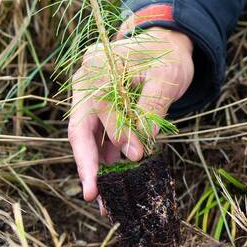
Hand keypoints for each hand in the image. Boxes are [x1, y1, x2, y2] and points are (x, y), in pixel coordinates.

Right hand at [68, 28, 193, 201]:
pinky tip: (109, 185)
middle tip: (92, 196)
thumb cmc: (167, 57)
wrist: (167, 45)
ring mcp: (88, 99)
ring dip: (94, 169)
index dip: (119, 135)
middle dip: (86, 165)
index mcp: (97, 67)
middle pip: (79, 129)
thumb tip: (141, 144)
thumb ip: (151, 107)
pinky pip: (97, 139)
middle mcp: (85, 83)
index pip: (101, 109)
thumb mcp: (166, 77)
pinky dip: (104, 161)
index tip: (138, 155)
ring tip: (101, 201)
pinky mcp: (97, 112)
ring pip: (85, 139)